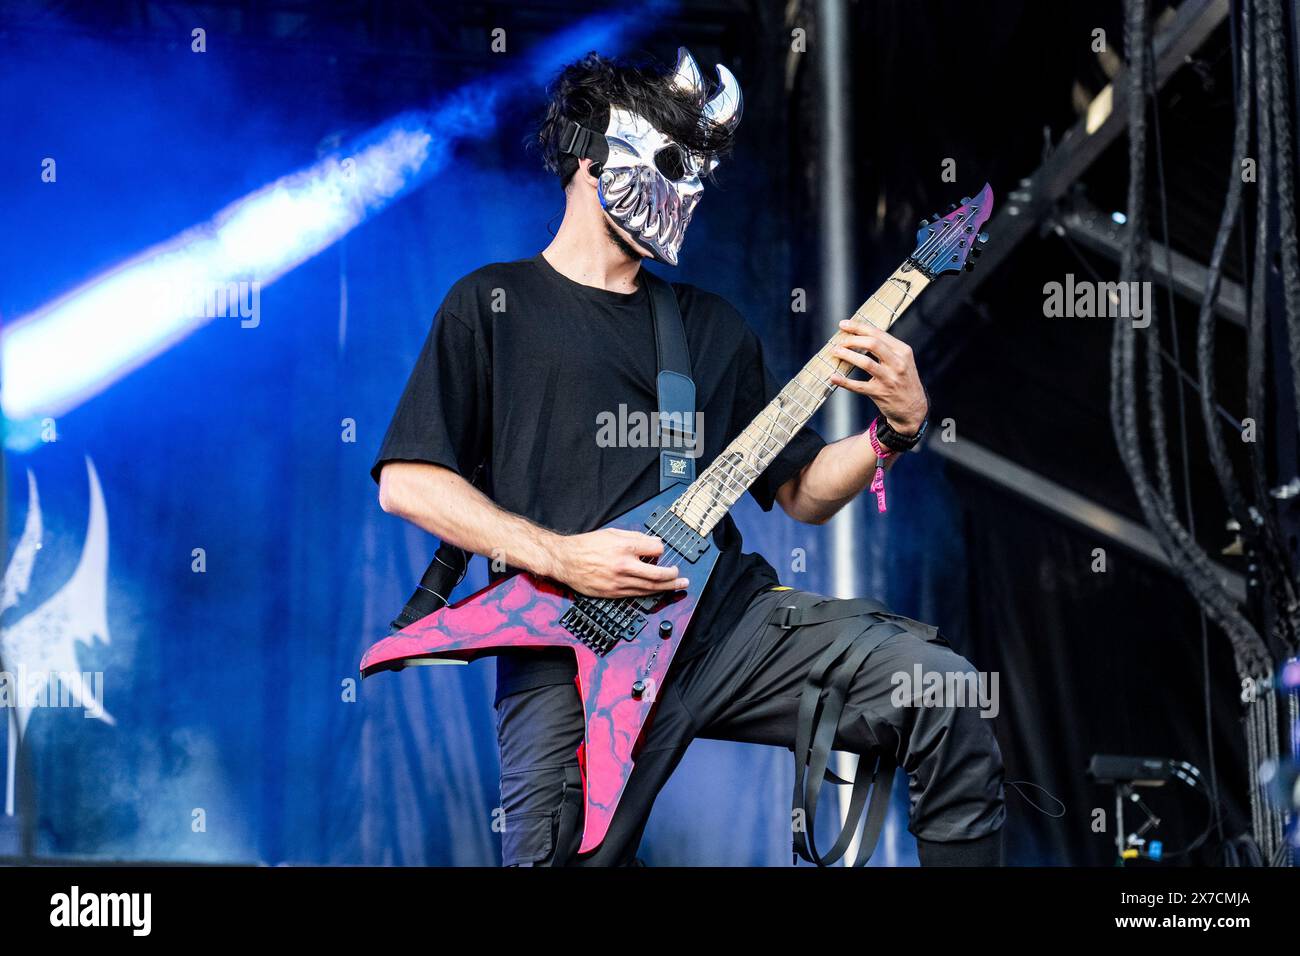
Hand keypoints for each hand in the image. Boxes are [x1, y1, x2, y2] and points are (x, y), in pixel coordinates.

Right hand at [549, 529, 687, 597]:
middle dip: (673, 575)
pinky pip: (636, 594)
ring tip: (678, 585)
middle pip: (658, 574)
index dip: (660, 549)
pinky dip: (649, 593)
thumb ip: (635, 537)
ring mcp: (618, 582)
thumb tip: (654, 542)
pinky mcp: (613, 593)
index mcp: (624, 547)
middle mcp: (624, 566)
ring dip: (667, 587)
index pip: (655, 549)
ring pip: (649, 587)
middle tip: (680, 575)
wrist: (565, 560)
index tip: (660, 550)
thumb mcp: (611, 533)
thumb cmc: (585, 545)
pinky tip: (657, 591)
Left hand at [830, 319, 928, 433]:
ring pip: (865, 363)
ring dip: (847, 355)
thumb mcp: (902, 360)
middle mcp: (898, 364)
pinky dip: (844, 381)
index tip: (843, 324)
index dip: (858, 327)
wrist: (914, 408)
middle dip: (852, 340)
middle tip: (839, 342)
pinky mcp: (880, 393)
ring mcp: (889, 379)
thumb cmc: (903, 380)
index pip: (878, 333)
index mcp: (903, 351)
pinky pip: (859, 386)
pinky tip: (833, 377)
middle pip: (872, 344)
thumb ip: (886, 348)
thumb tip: (859, 334)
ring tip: (835, 352)